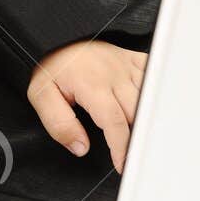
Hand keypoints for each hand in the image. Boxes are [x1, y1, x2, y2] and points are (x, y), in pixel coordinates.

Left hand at [27, 39, 147, 172]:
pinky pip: (154, 74)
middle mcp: (114, 74)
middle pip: (138, 112)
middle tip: (138, 156)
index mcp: (92, 85)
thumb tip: (80, 147)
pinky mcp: (132, 59)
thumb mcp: (40, 95)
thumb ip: (59, 124)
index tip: (124, 164)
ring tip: (148, 138)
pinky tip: (158, 105)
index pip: (115, 122)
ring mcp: (126, 66)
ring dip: (150, 117)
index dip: (122, 147)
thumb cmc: (50, 63)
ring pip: (150, 96)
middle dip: (139, 137)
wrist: (56, 35)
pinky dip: (159, 91)